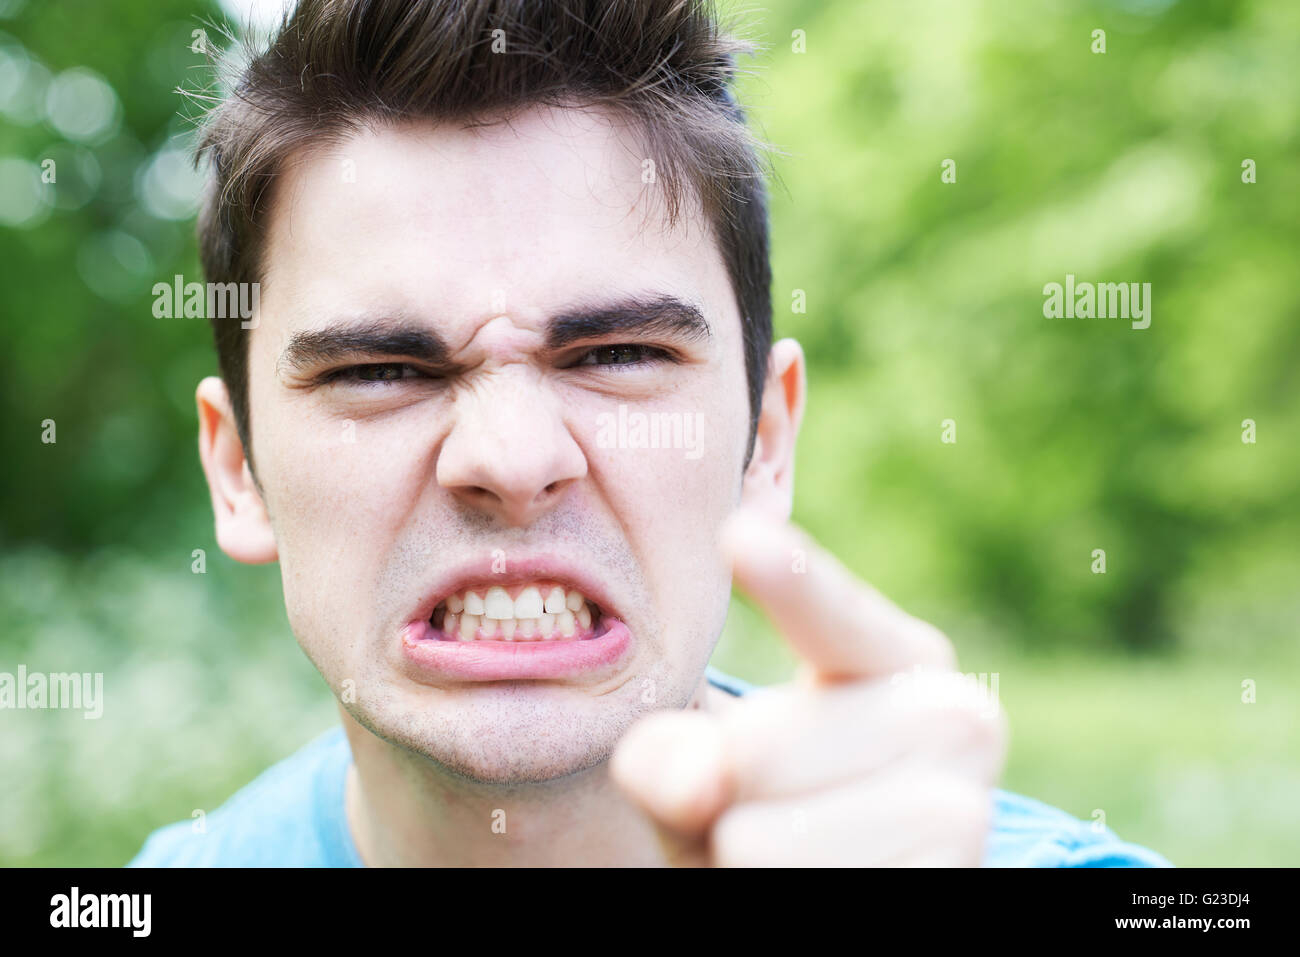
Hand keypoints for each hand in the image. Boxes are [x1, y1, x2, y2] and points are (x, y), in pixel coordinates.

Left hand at [610, 508, 1007, 865]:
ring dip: (744, 862)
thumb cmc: (764, 813)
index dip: (789, 580)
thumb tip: (701, 780)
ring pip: (755, 841)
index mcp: (897, 655)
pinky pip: (784, 891)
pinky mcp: (949, 880)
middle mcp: (956, 718)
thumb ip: (670, 755)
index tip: (740, 534)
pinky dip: (766, 902)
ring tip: (796, 859)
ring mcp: (964, 811)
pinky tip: (821, 887)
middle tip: (771, 816)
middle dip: (727, 800)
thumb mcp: (695, 771)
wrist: (836, 885)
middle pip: (751, 751)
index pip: (830, 613)